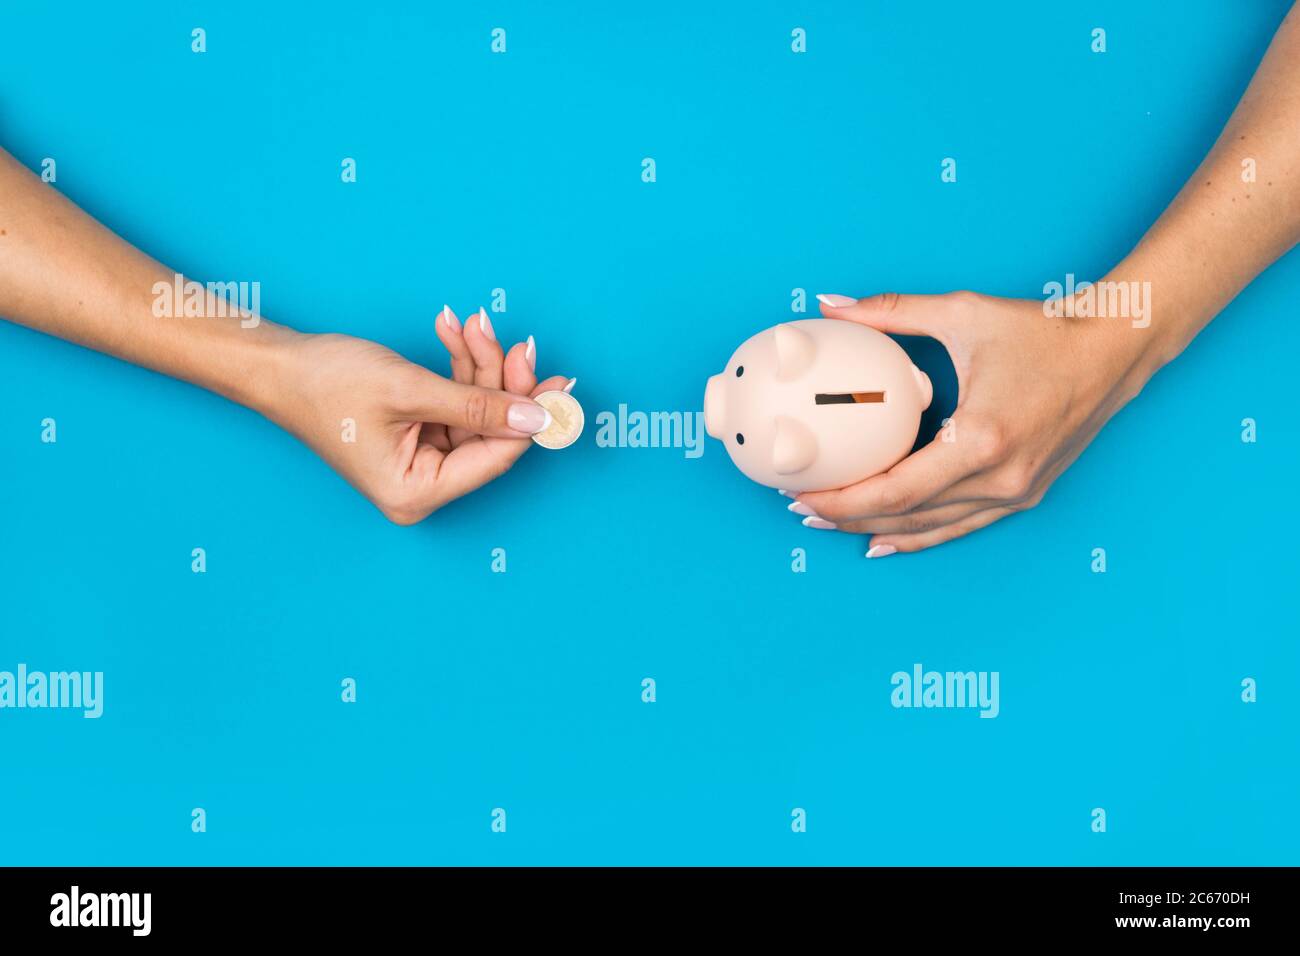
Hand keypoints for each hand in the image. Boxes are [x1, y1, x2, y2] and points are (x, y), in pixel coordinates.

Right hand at [267, 306, 569, 524]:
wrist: (278, 365)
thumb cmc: (327, 383)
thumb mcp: (411, 390)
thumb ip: (479, 406)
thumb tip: (538, 417)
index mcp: (416, 493)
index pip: (496, 457)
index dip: (532, 416)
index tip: (563, 383)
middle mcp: (422, 487)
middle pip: (490, 432)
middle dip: (502, 380)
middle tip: (519, 341)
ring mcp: (420, 462)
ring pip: (476, 410)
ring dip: (478, 364)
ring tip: (472, 322)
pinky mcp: (417, 436)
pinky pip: (455, 401)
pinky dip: (458, 366)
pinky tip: (453, 329)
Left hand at [795, 290, 1163, 554]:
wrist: (1116, 348)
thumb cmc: (1042, 330)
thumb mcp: (962, 312)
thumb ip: (891, 312)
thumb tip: (832, 304)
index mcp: (982, 438)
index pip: (896, 489)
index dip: (843, 499)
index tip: (802, 493)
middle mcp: (1000, 477)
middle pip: (907, 516)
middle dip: (847, 516)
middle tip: (798, 509)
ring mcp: (1016, 493)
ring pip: (932, 528)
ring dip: (876, 529)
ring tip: (828, 523)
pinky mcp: (1025, 495)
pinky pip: (960, 526)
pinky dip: (919, 535)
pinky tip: (883, 538)